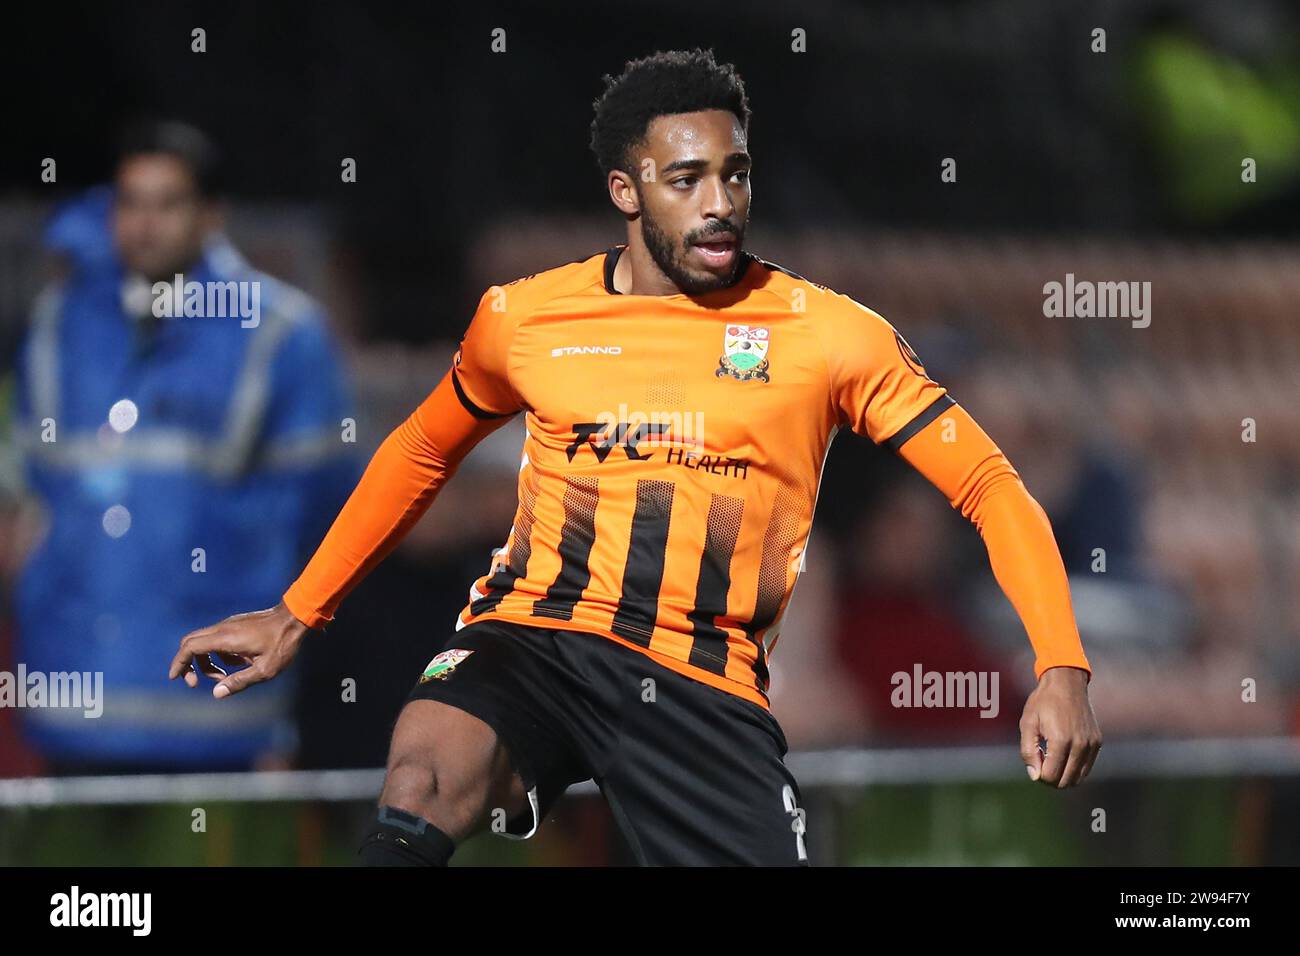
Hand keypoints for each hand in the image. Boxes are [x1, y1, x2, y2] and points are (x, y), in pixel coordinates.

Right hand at [168, 601, 310, 698]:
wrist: (296, 618)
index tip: (175, 678)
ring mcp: (229, 624)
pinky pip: (218, 640)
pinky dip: (220, 655)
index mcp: (225, 638)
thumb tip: (216, 694)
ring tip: (225, 678)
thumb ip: (239, 682)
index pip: (190, 647)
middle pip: (191, 643)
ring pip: (205, 643)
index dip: (178, 663)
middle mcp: (223, 628)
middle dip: (188, 664)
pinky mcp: (237, 625)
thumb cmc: (283, 644)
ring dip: (207, 663)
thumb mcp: (265, 670)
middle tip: (195, 683)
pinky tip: (239, 665)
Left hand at [1019, 666, 1101, 787]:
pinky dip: (1074, 768)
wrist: (1067, 683)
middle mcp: (1080, 745)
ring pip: (1078, 778)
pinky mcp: (1097, 742)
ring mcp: (1091, 745)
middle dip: (1051, 778)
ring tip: (1052, 757)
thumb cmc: (1043, 702)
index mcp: (1061, 740)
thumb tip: (1035, 776)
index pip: (1051, 776)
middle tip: (1042, 761)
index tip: (1035, 759)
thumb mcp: (1027, 723)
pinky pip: (1087, 767)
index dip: (1039, 774)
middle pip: (1066, 782)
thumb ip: (1028, 751)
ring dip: (1063, 775)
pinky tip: (1063, 753)